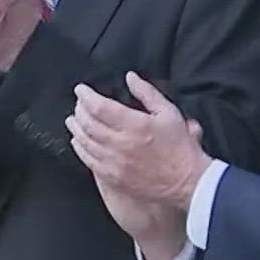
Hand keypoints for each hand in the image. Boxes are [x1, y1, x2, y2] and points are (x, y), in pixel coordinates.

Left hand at [66, 73, 211, 259]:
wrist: (187, 181)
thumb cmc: (180, 148)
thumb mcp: (169, 113)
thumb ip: (147, 93)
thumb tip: (131, 78)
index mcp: (135, 125)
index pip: (100, 107)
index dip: (86, 96)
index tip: (81, 89)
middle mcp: (120, 143)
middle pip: (88, 123)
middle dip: (79, 111)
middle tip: (78, 103)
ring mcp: (114, 162)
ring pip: (84, 142)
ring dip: (76, 128)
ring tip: (73, 119)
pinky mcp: (112, 177)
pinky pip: (88, 160)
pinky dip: (79, 148)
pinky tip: (77, 141)